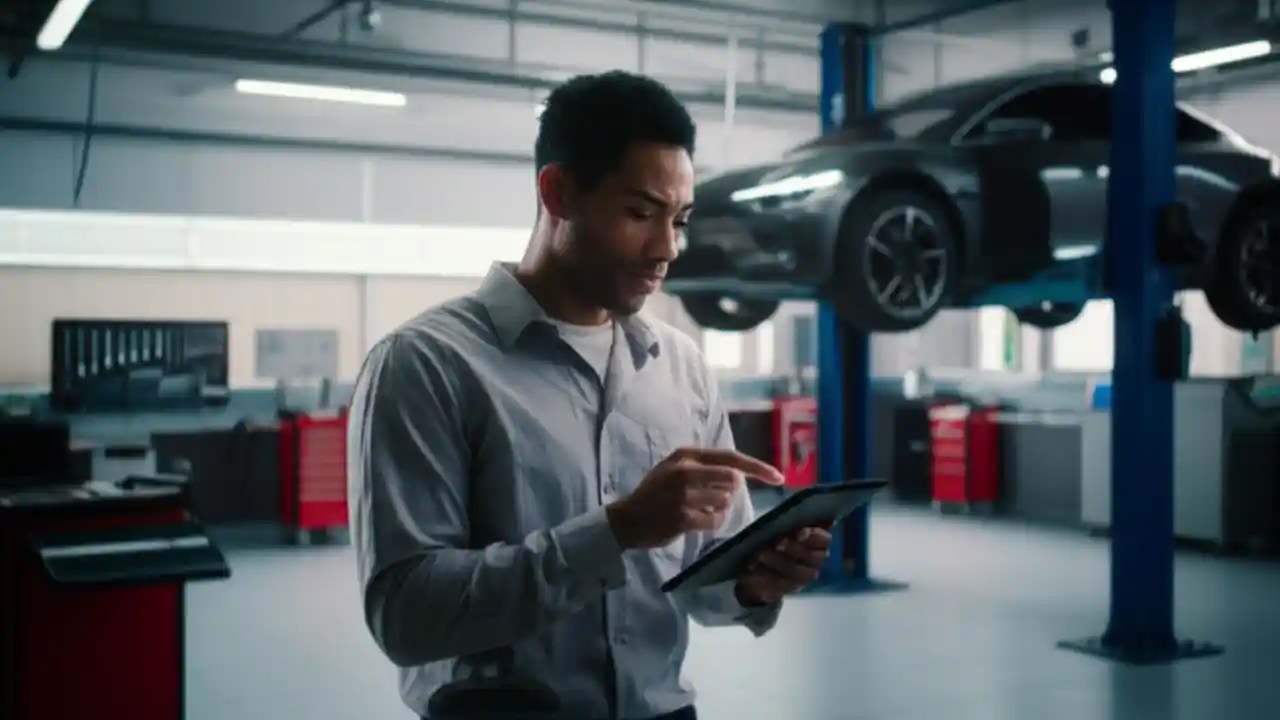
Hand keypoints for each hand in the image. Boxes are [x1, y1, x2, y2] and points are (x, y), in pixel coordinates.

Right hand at [606, 447, 783, 549]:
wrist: (626, 518)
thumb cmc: (655, 493)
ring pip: (725, 502)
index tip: (779, 477)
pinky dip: (710, 523)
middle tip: (710, 499)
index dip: (758, 468)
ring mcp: (683, 495)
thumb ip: (706, 468)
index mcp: (686, 455)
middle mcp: (685, 471)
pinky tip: (693, 522)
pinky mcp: (682, 517)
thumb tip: (740, 476)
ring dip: (717, 509)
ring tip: (696, 510)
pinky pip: (714, 521)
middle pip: (732, 480)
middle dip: (729, 493)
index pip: (732, 458)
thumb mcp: (676, 469)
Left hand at [734, 525, 831, 606]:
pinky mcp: (786, 589)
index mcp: (820, 542)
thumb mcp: (782, 524)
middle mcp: (816, 562)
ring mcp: (803, 578)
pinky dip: (765, 575)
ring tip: (761, 554)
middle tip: (778, 542)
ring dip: (777, 562)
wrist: (761, 561)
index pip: (824, 540)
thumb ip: (788, 520)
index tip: (799, 532)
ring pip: (796, 573)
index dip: (814, 536)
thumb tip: (781, 513)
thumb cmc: (776, 535)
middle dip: (794, 548)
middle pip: (812, 557)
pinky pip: (779, 585)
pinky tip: (753, 565)